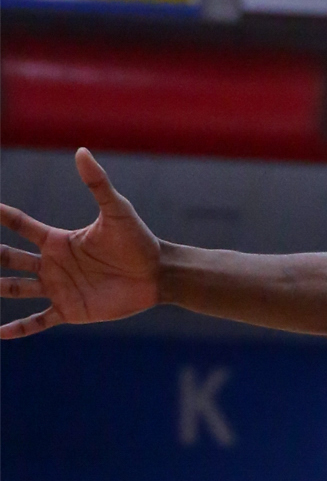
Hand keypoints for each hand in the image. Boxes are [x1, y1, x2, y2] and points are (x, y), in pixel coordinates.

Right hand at [0, 148, 162, 337]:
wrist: (158, 274)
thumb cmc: (139, 240)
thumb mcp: (116, 211)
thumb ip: (97, 184)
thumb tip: (82, 152)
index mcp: (58, 240)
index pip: (20, 225)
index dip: (0, 215)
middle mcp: (52, 264)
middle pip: (9, 258)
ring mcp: (59, 288)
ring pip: (16, 288)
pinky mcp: (71, 310)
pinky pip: (38, 321)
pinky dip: (18, 328)